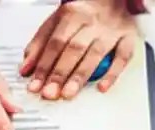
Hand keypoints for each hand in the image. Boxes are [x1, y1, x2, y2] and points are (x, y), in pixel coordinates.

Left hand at [21, 0, 137, 99]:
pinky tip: (102, 87)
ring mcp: (111, 30)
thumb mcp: (58, 20)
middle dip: (59, 73)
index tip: (35, 84)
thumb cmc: (84, 12)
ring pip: (95, 54)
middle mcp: (92, 21)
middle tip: (49, 92)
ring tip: (68, 93)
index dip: (43, 65)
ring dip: (80, 76)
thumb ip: (40, 43)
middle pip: (73, 49)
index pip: (54, 42)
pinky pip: (123, 56)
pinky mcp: (128, 37)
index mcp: (72, 14)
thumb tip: (26, 68)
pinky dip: (113, 73)